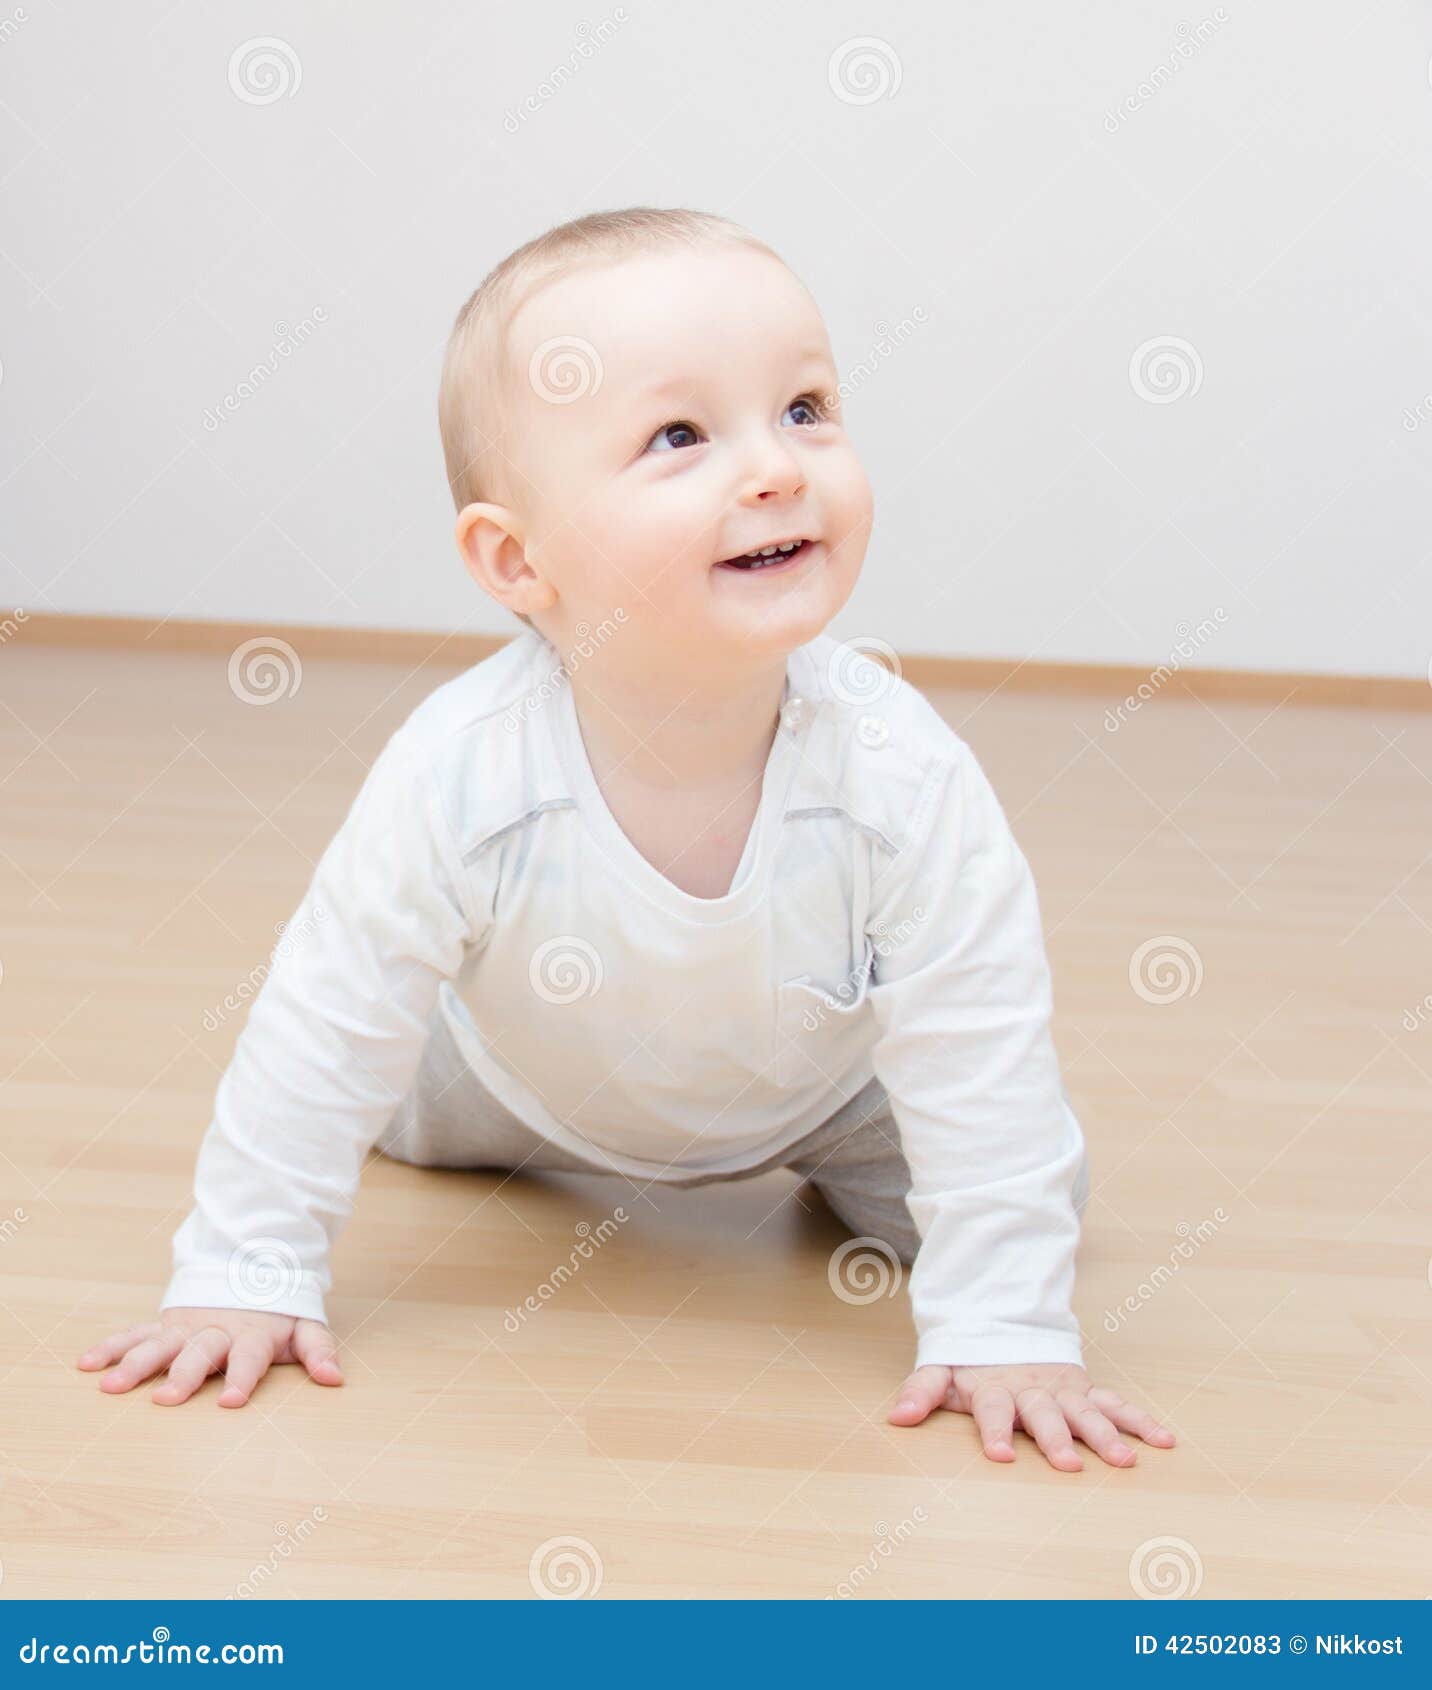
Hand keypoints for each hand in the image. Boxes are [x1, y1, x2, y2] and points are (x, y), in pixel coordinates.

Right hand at [76, 1307, 343, 1407]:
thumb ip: (319, 1350)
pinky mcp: (165, 1324)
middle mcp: (216, 1331)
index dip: (242, 1379)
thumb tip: (335, 1379)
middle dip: (183, 1376)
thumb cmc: (279, 1308)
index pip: (249, 1359)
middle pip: (198, 1353)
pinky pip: (134, 1335)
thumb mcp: (305, 1324)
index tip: (230, 1403)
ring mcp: (187, 1327)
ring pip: (158, 1345)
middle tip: (165, 1400)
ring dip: (135, 1365)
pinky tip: (86, 1365)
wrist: (253, 1261)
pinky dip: (111, 1347)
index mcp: (253, 1336)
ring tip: (110, 1387)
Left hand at [888, 1361, 1174, 1469]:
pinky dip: (1138, 1419)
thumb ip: (922, 1391)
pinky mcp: (1084, 1388)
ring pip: (1086, 1411)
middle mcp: (1031, 1389)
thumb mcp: (942, 1369)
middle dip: (1056, 1439)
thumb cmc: (970, 1359)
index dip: (993, 1431)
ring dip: (1106, 1434)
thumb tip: (895, 1417)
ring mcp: (1061, 1388)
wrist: (1002, 1316)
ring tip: (1125, 1460)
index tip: (999, 1456)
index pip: (992, 1411)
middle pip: (1044, 1415)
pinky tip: (1163, 1439)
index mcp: (994, 1387)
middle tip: (1069, 1466)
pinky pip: (1114, 1403)